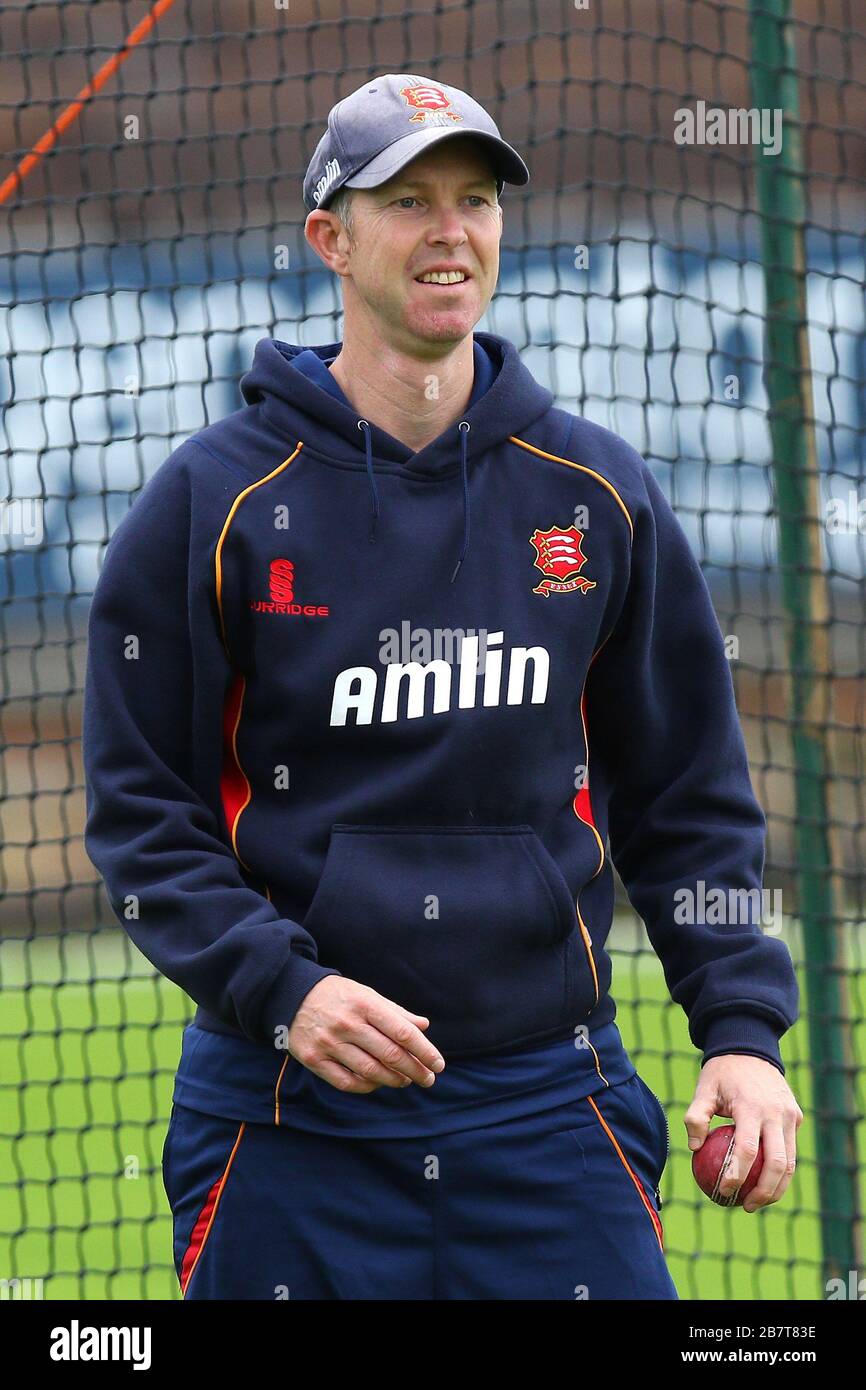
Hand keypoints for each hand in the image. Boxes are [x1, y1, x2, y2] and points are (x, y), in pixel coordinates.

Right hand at [287, 975, 445, 1093]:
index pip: (402, 1032)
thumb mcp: (366, 994)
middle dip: (415, 1070)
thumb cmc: (338, 995)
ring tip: (406, 1080)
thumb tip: (424, 1026)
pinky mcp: (314, 1060)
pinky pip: (347, 1082)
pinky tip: (378, 1083)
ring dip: (394, 1080)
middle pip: (390, 1055)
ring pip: (371, 1071)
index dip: (424, 1051)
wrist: (291, 996)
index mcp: (364, 1004)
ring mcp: (329, 1044)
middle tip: (428, 1079)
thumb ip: (395, 1012)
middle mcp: (347, 1024)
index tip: (438, 1064)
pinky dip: (367, 1086)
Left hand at [685, 1055, 802, 1211]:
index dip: (737, 1175)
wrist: (750, 1047)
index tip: (725, 1192)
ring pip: (790, 1161)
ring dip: (776, 1187)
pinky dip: (781, 1169)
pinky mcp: (796, 1117)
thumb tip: (693, 1149)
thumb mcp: (703, 1089)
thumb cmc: (722, 1073)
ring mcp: (790, 1115)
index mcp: (752, 1107)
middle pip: (777, 1164)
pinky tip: (764, 1182)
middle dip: (764, 1192)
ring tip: (757, 1202)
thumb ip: (695, 1117)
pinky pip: (790, 1149)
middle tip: (745, 1206)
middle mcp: (776, 1113)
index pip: (747, 1150)